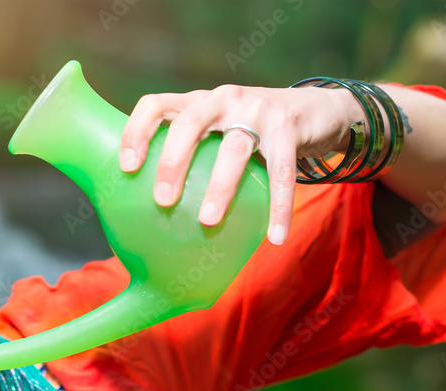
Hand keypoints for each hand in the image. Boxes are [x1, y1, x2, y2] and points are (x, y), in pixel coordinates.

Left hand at [119, 84, 360, 244]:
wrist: (318, 111)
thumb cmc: (254, 134)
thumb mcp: (219, 134)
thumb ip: (194, 157)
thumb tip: (156, 216)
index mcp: (197, 102)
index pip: (155, 105)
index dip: (136, 131)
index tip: (127, 167)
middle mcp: (222, 99)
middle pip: (188, 124)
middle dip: (172, 162)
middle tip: (162, 200)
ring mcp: (256, 108)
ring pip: (233, 148)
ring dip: (219, 187)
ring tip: (207, 221)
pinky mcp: (289, 125)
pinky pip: (282, 170)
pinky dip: (279, 206)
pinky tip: (275, 236)